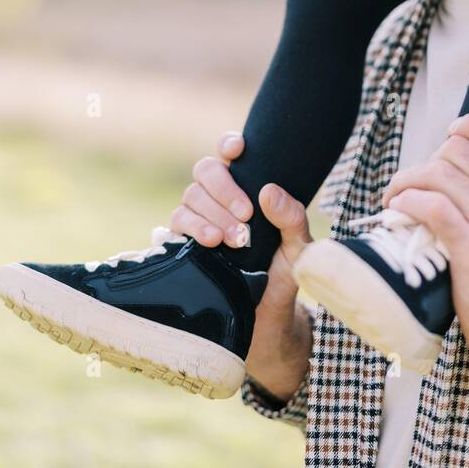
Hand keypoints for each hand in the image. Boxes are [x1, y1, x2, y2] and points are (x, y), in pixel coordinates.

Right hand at [170, 134, 312, 397]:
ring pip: (187, 201)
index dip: (228, 146)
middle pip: (203, 174)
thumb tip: (268, 191)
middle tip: (245, 217)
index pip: (229, 156)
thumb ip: (291, 217)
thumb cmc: (284, 276)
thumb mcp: (299, 247)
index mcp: (245, 191)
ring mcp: (196, 225)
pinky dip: (188, 234)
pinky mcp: (180, 250)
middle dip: (223, 191)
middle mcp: (216, 202)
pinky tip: (205, 246)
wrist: (267, 322)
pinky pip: (169, 232)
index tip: (238, 150)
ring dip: (209, 218)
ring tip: (231, 242)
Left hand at [380, 112, 468, 394]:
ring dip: (407, 180)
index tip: (455, 131)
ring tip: (395, 198)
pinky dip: (407, 200)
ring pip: (440, 175)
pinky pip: (432, 207)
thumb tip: (448, 164)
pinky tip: (398, 209)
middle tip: (412, 184)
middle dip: (427, 161)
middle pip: (460, 152)